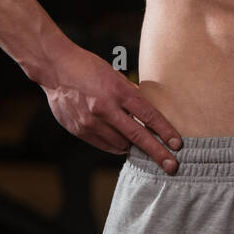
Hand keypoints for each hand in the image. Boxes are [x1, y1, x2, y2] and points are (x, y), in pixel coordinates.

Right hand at [39, 45, 181, 170]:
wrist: (55, 68)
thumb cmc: (88, 67)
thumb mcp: (115, 75)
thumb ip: (131, 94)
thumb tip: (148, 111)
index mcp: (117, 91)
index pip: (148, 115)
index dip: (165, 132)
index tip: (177, 145)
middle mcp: (105, 108)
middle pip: (137, 136)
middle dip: (157, 153)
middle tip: (172, 166)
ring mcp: (90, 121)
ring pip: (120, 144)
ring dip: (134, 147)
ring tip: (143, 148)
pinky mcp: (79, 130)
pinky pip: (104, 145)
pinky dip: (116, 146)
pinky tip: (123, 144)